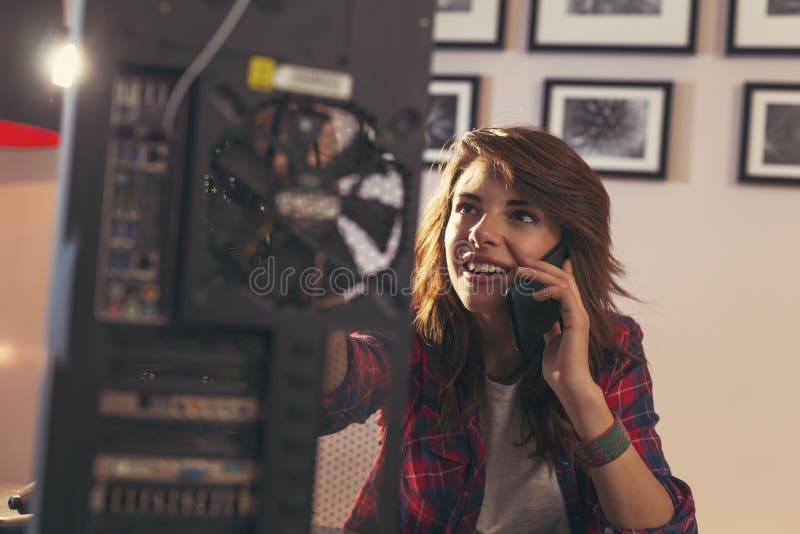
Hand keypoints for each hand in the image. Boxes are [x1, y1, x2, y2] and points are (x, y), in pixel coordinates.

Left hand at [516, 258, 593, 395]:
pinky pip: (565, 297)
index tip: (538, 261)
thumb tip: (542, 317)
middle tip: (525, 260)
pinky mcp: (578, 322)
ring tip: (524, 271)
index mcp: (572, 315)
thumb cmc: (559, 366)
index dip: (556, 270)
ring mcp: (580, 316)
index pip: (567, 285)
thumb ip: (549, 326)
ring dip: (543, 274)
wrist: (568, 383)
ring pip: (564, 283)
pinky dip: (550, 291)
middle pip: (565, 279)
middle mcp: (578, 312)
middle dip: (544, 267)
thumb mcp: (550, 340)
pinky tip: (535, 294)